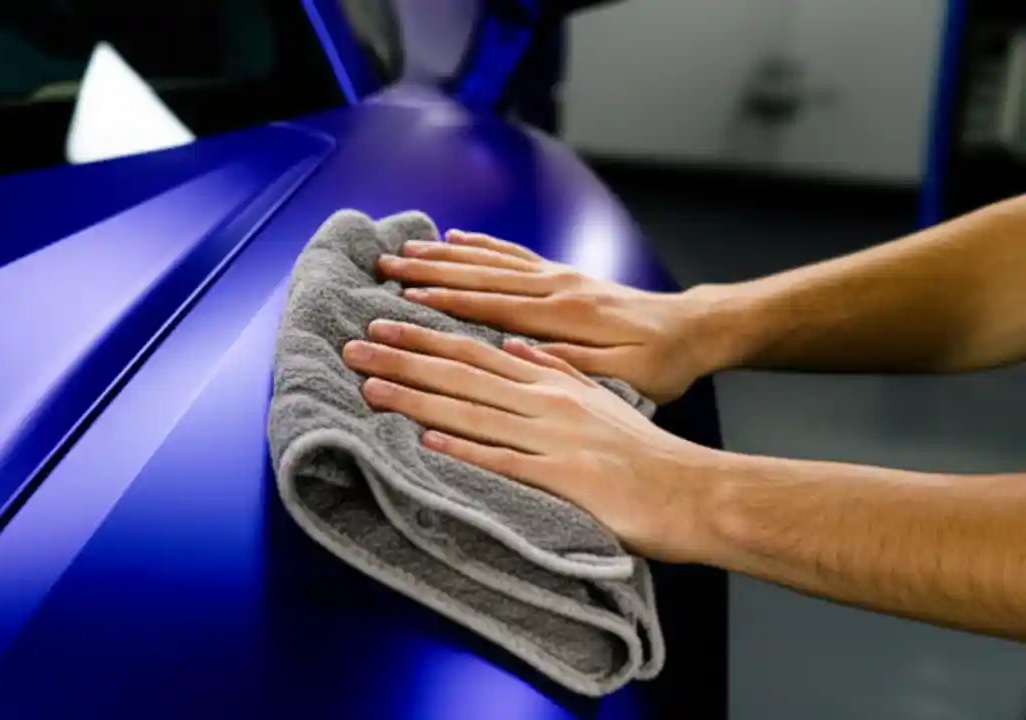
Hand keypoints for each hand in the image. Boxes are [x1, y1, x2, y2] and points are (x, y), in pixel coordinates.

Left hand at [342, 319, 717, 562]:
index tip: (386, 322)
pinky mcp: (562, 476)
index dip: (427, 336)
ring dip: (418, 397)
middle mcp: (545, 400)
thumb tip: (516, 344)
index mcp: (550, 380)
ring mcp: (552, 437)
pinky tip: (427, 438)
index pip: (475, 350)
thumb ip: (555, 369)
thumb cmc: (641, 451)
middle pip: (462, 372)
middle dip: (405, 356)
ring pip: (472, 409)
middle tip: (356, 344)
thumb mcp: (597, 397)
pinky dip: (464, 447)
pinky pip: (504, 459)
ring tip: (371, 385)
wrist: (690, 489)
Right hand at [376, 229, 726, 402]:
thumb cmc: (661, 362)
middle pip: (480, 276)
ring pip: (490, 259)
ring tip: (404, 250)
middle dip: (429, 271)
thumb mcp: (627, 375)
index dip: (446, 303)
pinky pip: (514, 253)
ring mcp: (558, 276)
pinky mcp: (564, 275)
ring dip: (445, 254)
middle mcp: (555, 288)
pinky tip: (456, 238)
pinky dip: (482, 244)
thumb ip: (572, 362)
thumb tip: (520, 352)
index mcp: (564, 316)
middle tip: (385, 268)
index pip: (492, 307)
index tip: (404, 301)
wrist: (693, 330)